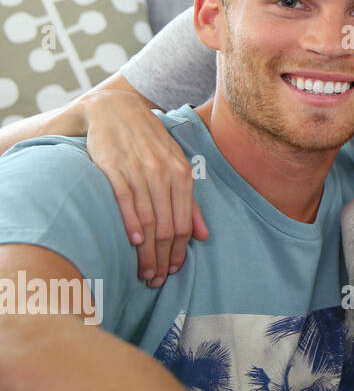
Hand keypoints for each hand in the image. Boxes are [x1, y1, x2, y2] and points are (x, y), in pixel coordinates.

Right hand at [81, 89, 208, 285]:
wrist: (114, 110)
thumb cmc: (147, 143)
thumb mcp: (174, 166)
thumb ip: (188, 202)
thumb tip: (204, 236)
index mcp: (182, 174)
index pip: (184, 222)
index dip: (179, 251)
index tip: (172, 272)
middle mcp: (163, 172)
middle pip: (167, 225)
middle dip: (163, 257)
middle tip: (156, 280)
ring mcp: (139, 168)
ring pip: (148, 217)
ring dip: (147, 249)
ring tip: (144, 272)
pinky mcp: (113, 164)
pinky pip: (125, 197)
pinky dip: (131, 220)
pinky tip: (134, 241)